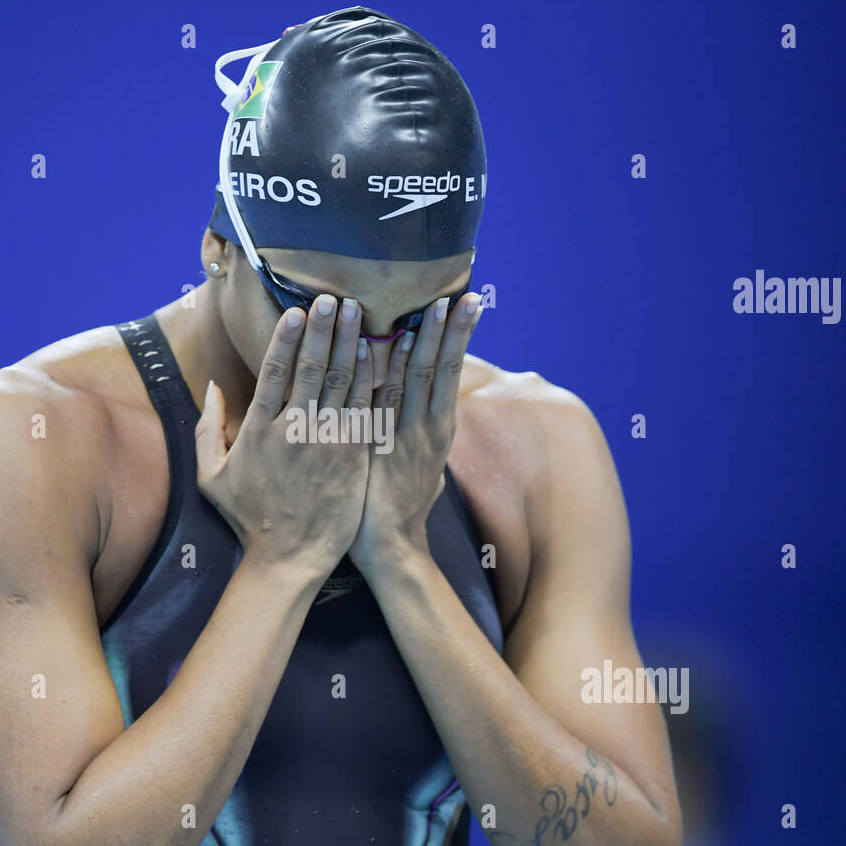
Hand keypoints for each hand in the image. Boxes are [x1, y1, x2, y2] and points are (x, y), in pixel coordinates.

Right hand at [196, 294, 372, 580]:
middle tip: (333, 297)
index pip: (274, 373)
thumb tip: (212, 386)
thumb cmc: (249, 518)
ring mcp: (327, 445)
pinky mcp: (352, 459)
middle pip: (311, 369)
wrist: (288, 560)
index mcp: (259, 431)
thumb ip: (208, 429)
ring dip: (350, 345)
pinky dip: (372, 380)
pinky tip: (380, 355)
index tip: (296, 310)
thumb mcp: (211, 477)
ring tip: (358, 312)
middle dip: (323, 330)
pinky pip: (364, 411)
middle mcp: (295, 432)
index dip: (286, 339)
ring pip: (341, 384)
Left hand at [348, 291, 481, 573]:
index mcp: (438, 430)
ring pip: (417, 379)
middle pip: (441, 369)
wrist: (390, 550)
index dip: (457, 337)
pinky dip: (382, 371)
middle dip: (451, 330)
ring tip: (433, 305)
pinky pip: (380, 401)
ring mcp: (405, 438)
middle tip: (460, 294)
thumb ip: (421, 435)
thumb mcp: (420, 466)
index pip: (449, 373)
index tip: (465, 303)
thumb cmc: (397, 509)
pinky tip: (381, 343)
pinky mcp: (380, 449)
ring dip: (424, 340)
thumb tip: (428, 412)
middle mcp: (428, 429)